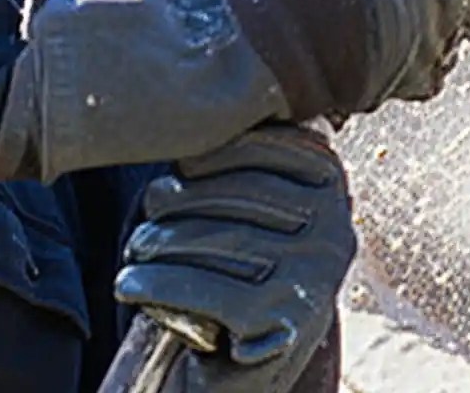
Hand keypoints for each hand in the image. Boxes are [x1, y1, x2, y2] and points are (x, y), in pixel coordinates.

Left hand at [114, 125, 355, 391]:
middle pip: (241, 198)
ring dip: (162, 245)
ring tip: (137, 252)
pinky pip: (212, 290)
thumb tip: (186, 103)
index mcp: (331, 188)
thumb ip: (239, 163)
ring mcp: (317, 275)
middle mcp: (335, 228)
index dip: (217, 152)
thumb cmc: (233, 275)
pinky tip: (134, 285)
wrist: (238, 372)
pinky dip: (161, 285)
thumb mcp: (247, 211)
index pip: (271, 148)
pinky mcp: (291, 321)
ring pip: (222, 242)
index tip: (181, 168)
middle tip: (147, 214)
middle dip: (179, 203)